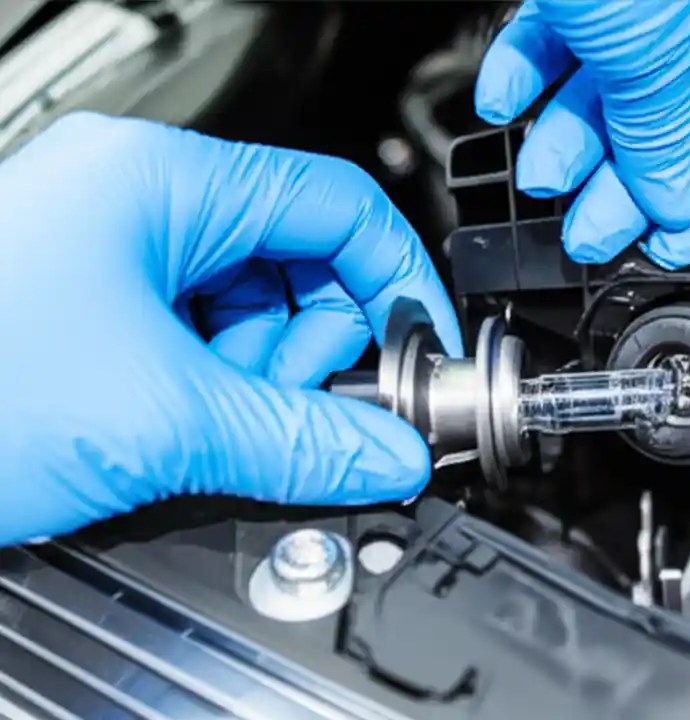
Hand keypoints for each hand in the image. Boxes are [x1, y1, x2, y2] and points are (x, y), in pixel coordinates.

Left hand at [0, 113, 460, 545]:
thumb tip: (387, 451)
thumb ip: (302, 438)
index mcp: (158, 181)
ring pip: (244, 304)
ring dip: (264, 375)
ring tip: (231, 428)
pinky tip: (198, 428)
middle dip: (319, 347)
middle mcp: (131, 200)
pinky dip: (217, 386)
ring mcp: (103, 251)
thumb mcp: (161, 419)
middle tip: (324, 415)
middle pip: (294, 258)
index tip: (420, 352)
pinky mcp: (84, 306)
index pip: (338, 204)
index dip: (395, 282)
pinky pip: (193, 335)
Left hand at [475, 0, 689, 268]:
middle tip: (591, 231)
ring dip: (576, 129)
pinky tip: (508, 95)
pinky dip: (538, 61)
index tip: (670, 252)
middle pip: (689, 108)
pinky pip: (577, 17)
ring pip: (629, 67)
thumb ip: (661, 127)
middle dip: (627, 177)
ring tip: (541, 173)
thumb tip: (667, 200)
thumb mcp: (651, 42)